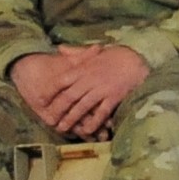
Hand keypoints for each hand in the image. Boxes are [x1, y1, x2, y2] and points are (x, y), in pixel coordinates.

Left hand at [11, 45, 147, 138]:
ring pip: (82, 106)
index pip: (62, 80)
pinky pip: (101, 112)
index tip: (41, 100)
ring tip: (62, 128)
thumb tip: (60, 49)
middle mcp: (90, 79)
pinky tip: (86, 131)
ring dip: (71, 119)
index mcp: (84, 68)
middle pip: (69, 96)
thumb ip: (76, 53)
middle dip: (57, 109)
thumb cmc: (116, 56)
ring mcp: (102, 89)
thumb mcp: (94, 52)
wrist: (138, 61)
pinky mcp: (114, 97)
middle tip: (48, 120)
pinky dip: (93, 122)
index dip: (50, 91)